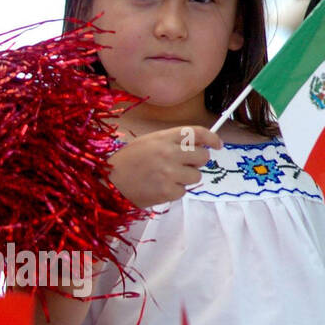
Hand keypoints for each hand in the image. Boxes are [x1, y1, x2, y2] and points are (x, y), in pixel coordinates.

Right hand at [108, 126, 222, 208]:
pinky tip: (159, 187)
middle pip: (203, 156)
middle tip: (184, 166)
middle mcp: (168, 152)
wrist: (107, 184)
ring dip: (186, 179)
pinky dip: (174, 191)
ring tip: (167, 178)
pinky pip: (184, 191)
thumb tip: (199, 146)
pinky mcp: (167, 191)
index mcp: (163, 137)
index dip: (212, 138)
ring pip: (196, 176)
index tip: (218, 145)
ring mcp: (168, 172)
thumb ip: (172, 142)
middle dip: (197, 162)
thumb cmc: (127, 162)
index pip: (197, 133)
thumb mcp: (148, 142)